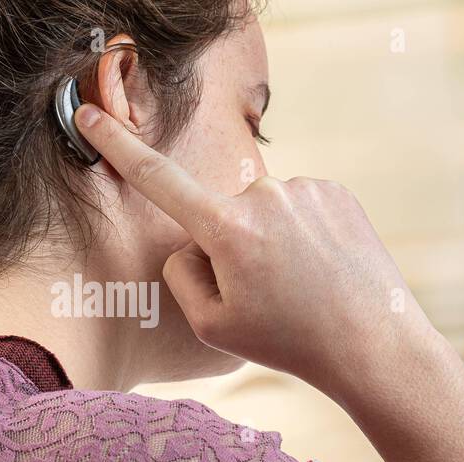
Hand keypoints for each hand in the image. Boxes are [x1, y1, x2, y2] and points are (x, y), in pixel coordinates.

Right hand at [75, 104, 430, 398]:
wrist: (375, 345)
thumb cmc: (293, 343)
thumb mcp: (214, 326)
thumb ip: (183, 276)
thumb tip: (192, 244)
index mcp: (227, 228)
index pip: (157, 177)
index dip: (116, 145)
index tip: (88, 114)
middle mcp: (265, 195)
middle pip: (222, 216)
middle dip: (233, 248)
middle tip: (272, 296)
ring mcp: (305, 189)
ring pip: (265, 213)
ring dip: (274, 242)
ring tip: (306, 287)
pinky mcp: (337, 192)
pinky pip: (299, 209)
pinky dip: (305, 235)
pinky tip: (326, 268)